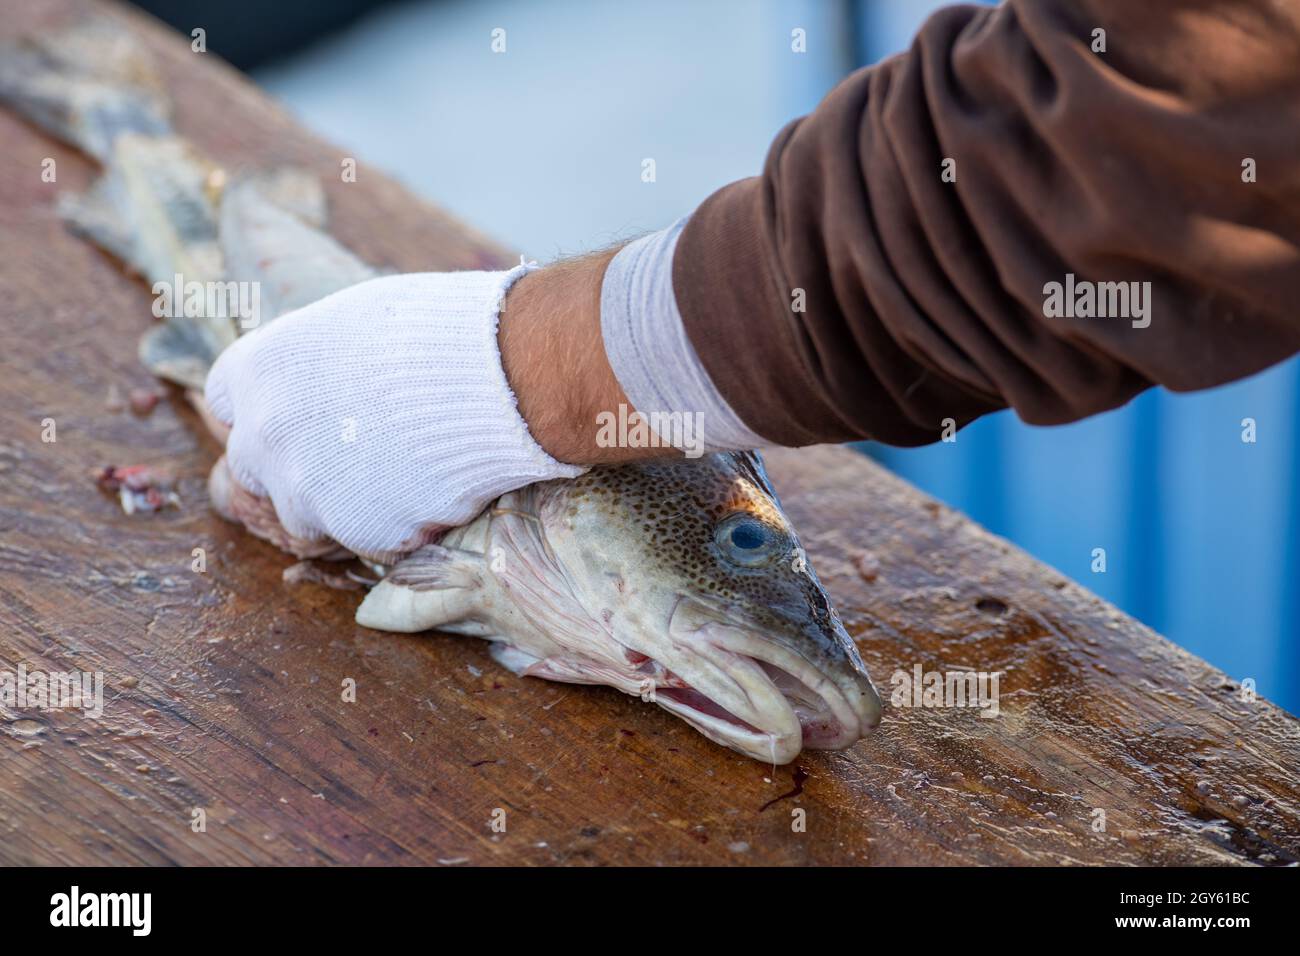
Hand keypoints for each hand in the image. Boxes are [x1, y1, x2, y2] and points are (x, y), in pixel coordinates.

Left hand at [203, 266, 584, 560]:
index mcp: (256, 370)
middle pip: (255, 469)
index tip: (306, 412)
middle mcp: (264, 435)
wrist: (501, 374)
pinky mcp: (357, 531)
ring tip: (408, 471)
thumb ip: (314, 363)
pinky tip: (439, 487)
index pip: (225, 403)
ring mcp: (307, 490)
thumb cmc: (438, 329)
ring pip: (307, 516)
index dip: (270, 410)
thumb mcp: (354, 323)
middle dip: (298, 465)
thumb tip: (319, 383)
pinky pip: (369, 539)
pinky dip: (400, 525)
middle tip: (358, 452)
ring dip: (346, 503)